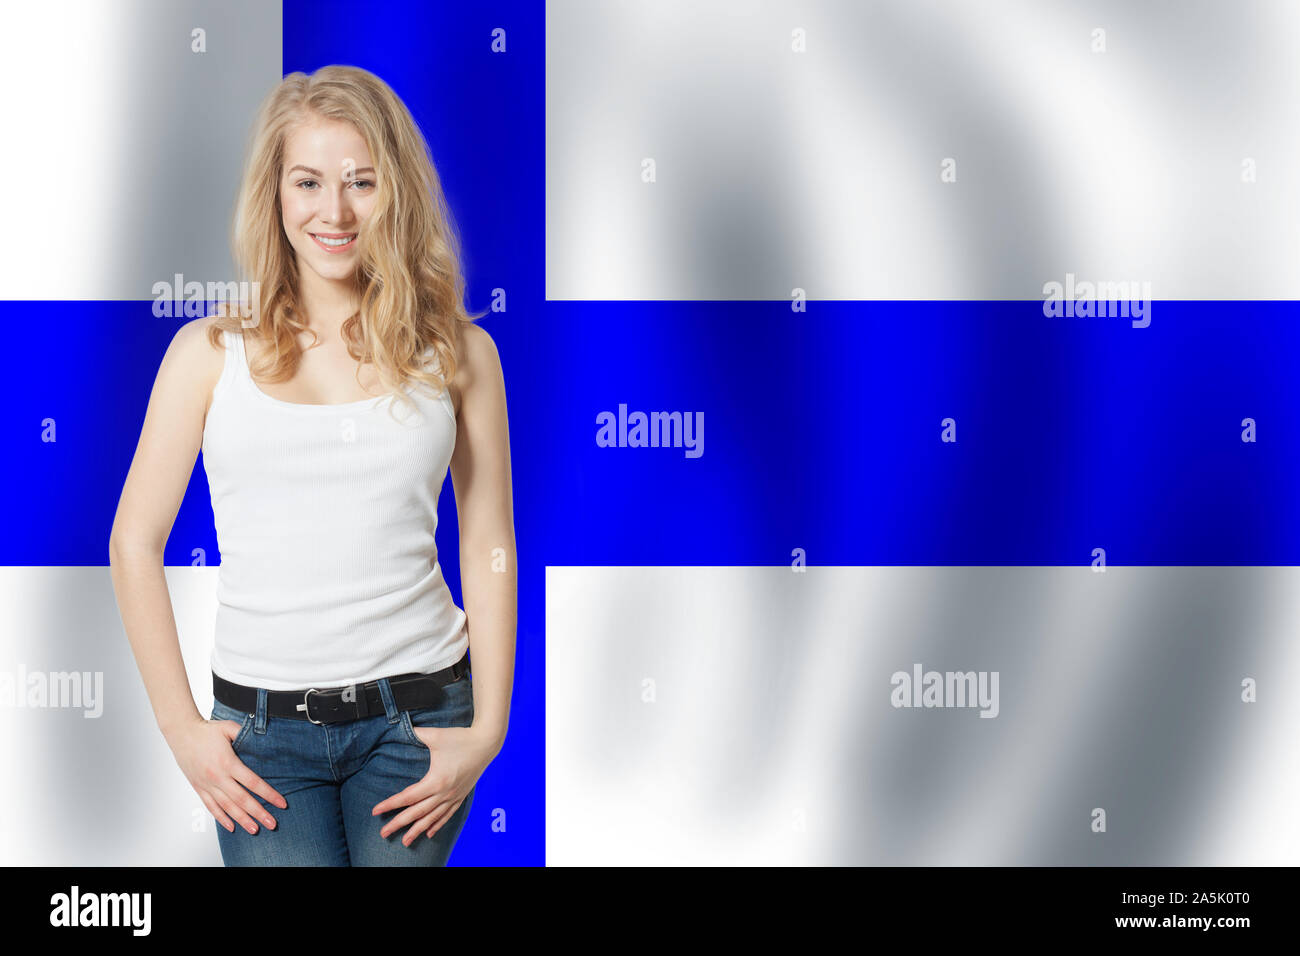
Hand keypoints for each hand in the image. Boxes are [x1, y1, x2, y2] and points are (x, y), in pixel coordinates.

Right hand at [167, 714, 286, 834]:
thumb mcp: (229, 728)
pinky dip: (221, 818)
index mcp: (228, 763)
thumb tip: (264, 738)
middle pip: (242, 799)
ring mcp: (207, 785)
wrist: (181, 733)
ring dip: (242, 820)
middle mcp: (217, 777)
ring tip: (255, 830)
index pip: (253, 783)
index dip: (269, 794)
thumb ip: (246, 734)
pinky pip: (211, 806)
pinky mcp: (199, 788)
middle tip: (272, 824)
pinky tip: (231, 827)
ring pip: (227, 807)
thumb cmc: (206, 730)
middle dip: (259, 813)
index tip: (281, 803)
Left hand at [372, 723, 498, 845]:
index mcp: (436, 780)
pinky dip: (437, 824)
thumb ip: (416, 733)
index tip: (376, 811)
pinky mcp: (461, 795)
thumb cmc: (461, 738)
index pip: (408, 797)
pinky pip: (447, 814)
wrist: (486, 743)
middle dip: (399, 824)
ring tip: (405, 842)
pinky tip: (429, 833)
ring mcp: (453, 796)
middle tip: (383, 834)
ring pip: (432, 818)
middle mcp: (444, 793)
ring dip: (417, 830)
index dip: (390, 804)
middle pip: (417, 812)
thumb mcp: (435, 735)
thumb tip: (400, 726)